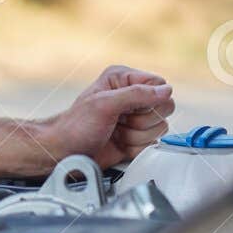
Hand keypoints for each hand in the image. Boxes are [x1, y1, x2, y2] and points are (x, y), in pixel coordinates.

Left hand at [50, 65, 175, 167]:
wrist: (66, 153)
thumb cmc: (76, 127)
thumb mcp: (104, 104)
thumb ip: (136, 94)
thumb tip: (166, 90)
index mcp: (123, 79)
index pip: (159, 84)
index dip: (150, 100)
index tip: (129, 109)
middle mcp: (132, 96)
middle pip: (164, 108)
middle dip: (141, 121)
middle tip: (120, 122)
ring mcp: (136, 118)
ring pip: (160, 128)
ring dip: (135, 136)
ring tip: (115, 133)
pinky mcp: (138, 137)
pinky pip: (152, 144)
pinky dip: (135, 148)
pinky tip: (119, 144)